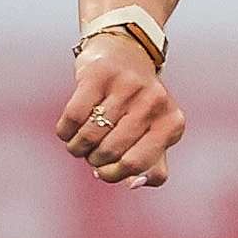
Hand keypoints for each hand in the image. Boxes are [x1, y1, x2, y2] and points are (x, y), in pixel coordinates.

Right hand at [57, 36, 182, 186]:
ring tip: (77, 144)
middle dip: (93, 160)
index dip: (113, 174)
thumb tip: (132, 184)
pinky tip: (67, 131)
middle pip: (110, 152)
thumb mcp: (155, 135)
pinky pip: (74, 116)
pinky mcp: (100, 74)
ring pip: (90, 135)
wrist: (126, 53)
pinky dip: (65, 131)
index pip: (136, 165)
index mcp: (172, 123)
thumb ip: (152, 167)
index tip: (103, 171)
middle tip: (90, 154)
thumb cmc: (140, 105)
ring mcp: (127, 86)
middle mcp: (154, 102)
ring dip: (76, 147)